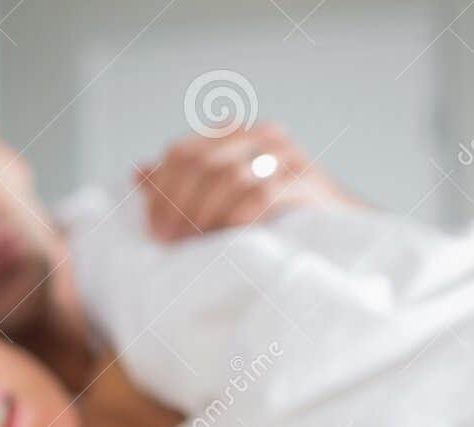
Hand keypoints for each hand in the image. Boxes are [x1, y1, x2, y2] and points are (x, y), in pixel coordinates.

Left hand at [134, 123, 353, 242]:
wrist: (335, 236)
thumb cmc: (271, 219)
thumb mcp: (221, 197)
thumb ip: (182, 182)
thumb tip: (138, 172)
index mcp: (237, 135)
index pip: (182, 153)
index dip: (160, 191)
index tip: (153, 229)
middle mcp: (262, 137)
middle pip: (201, 165)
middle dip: (178, 206)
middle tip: (168, 241)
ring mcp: (288, 158)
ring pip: (228, 178)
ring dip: (204, 215)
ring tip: (194, 243)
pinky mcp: (307, 184)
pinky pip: (261, 195)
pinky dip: (236, 218)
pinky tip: (227, 237)